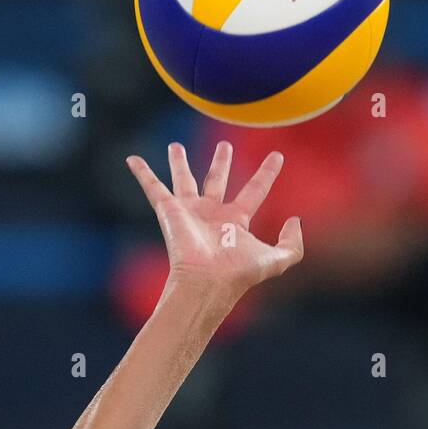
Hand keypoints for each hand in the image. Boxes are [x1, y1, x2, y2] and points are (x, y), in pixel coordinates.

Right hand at [126, 142, 302, 304]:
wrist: (207, 282)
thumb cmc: (239, 274)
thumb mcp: (277, 259)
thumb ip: (292, 244)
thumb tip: (295, 220)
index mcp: (236, 222)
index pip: (254, 191)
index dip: (267, 173)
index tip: (278, 156)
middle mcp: (212, 215)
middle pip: (217, 181)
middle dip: (220, 163)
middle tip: (225, 146)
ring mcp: (189, 213)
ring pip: (184, 180)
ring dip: (179, 163)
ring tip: (175, 145)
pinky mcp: (169, 212)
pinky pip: (152, 187)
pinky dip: (141, 173)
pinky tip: (132, 159)